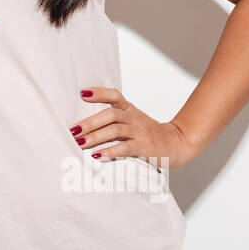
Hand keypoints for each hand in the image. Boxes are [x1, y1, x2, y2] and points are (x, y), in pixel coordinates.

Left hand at [72, 87, 193, 169]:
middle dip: (90, 122)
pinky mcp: (144, 147)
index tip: (82, 94)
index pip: (114, 95)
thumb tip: (82, 125)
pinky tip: (98, 156)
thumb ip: (113, 119)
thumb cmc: (146, 133)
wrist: (176, 143)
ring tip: (80, 143)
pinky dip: (110, 152)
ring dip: (95, 137)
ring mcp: (139, 132)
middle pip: (110, 114)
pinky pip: (125, 148)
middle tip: (72, 130)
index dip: (99, 93)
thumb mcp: (132, 120)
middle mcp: (133, 118)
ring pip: (115, 130)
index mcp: (129, 109)